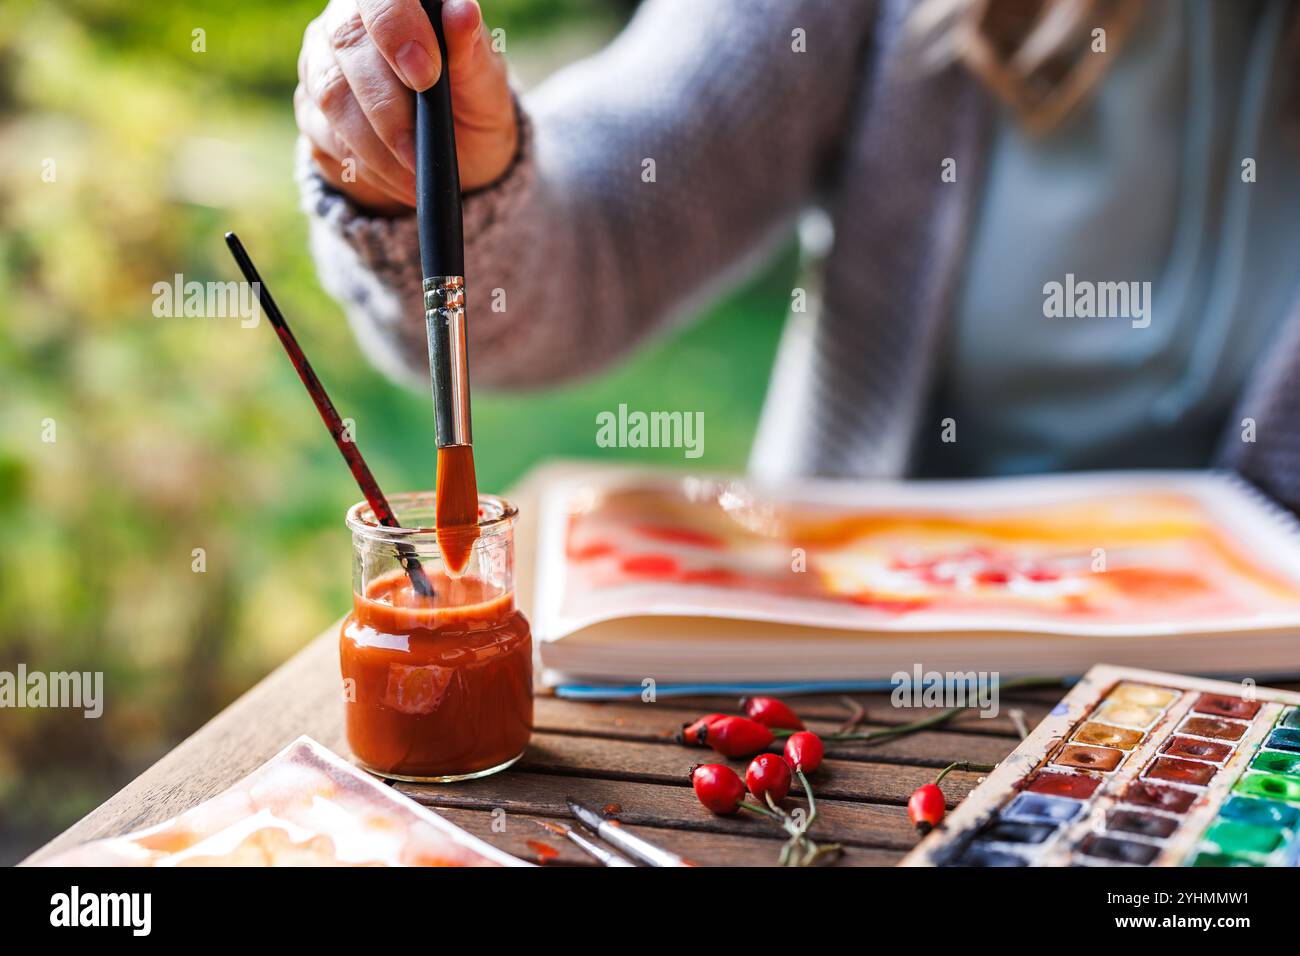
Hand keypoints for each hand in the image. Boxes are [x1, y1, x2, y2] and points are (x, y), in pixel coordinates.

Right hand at [296, 0, 516, 213]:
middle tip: (419, 149)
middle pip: (347, 46)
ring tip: (415, 173)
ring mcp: (321, 65)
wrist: (456, 153)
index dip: (396, 28)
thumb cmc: (471, 102)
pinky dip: (368, 167)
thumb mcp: (483, 81)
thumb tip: (462, 12)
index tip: (425, 74)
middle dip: (387, 106)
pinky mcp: (311, 112)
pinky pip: (326, 138)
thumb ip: (469, 48)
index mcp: (393, 1)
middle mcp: (347, 22)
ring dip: (377, 146)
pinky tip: (399, 180)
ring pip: (331, 97)